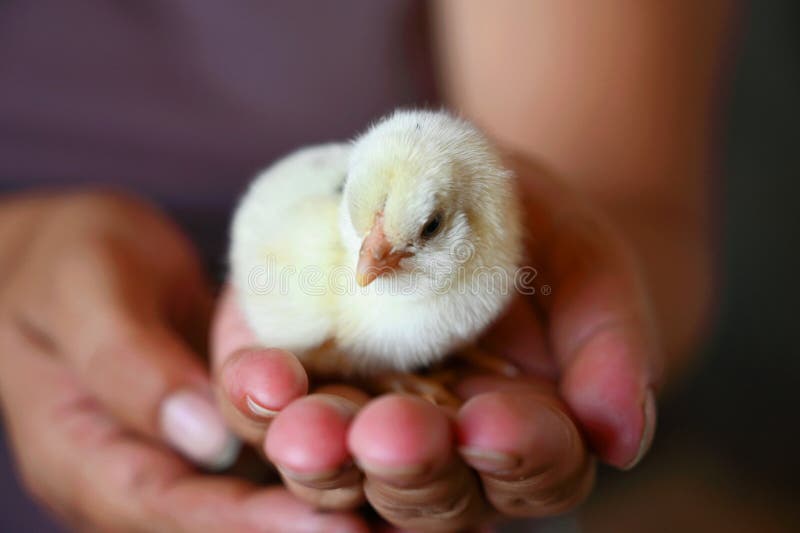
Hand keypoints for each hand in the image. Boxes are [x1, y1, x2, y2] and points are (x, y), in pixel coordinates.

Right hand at [0, 192, 367, 531]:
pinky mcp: (218, 423)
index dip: (252, 524)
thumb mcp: (82, 291)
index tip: (334, 526)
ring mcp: (183, 451)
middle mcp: (141, 472)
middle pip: (222, 518)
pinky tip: (371, 437)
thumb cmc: (59, 260)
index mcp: (85, 459)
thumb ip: (130, 362)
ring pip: (254, 489)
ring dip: (323, 490)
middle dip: (303, 517)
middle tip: (384, 520)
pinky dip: (319, 446)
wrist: (64, 252)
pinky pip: (270, 446)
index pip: (173, 509)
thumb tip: (204, 436)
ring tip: (396, 492)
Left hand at [212, 153, 659, 530]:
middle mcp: (441, 447)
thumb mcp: (583, 258)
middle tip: (389, 434)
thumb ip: (608, 340)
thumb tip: (621, 435)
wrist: (458, 200)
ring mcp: (359, 415)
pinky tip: (263, 378)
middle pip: (431, 495)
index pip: (534, 467)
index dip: (518, 451)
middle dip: (410, 468)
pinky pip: (264, 412)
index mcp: (525, 428)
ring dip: (324, 459)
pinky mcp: (296, 378)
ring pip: (341, 477)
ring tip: (305, 431)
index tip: (492, 420)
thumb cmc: (533, 234)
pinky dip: (257, 401)